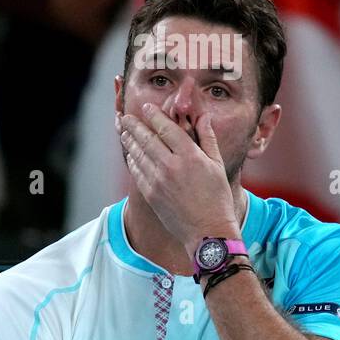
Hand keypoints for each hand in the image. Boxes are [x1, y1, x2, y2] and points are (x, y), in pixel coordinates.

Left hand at [118, 103, 238, 254]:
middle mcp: (171, 166)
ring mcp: (158, 181)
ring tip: (122, 131)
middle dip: (134, 125)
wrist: (208, 232)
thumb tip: (203, 116)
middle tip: (124, 116)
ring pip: (138, 154)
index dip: (154, 116)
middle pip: (147, 139)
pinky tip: (130, 154)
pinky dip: (132, 160)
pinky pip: (137, 172)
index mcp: (190, 156)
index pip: (166, 128)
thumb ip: (208, 138)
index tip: (146, 107)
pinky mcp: (151, 195)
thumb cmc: (217, 198)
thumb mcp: (217, 165)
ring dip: (129, 140)